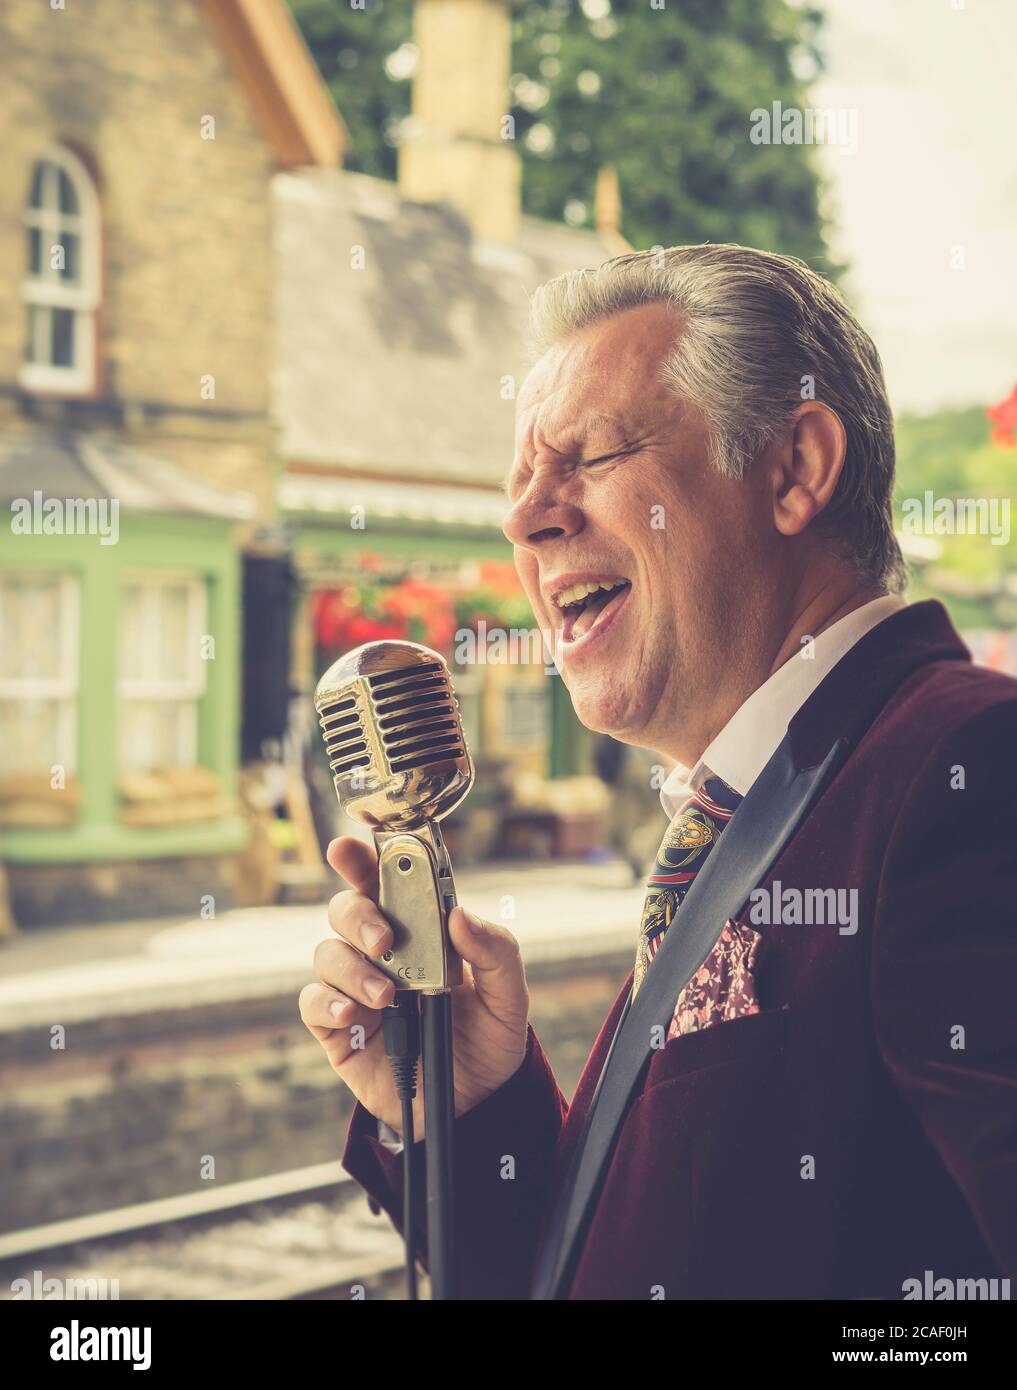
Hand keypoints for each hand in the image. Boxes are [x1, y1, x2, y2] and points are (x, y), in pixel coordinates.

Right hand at [299, 836, 529, 1136]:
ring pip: (326, 953)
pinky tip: (353, 1014)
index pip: (385, 881)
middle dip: (358, 914)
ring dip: (352, 968)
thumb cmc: (489, 1040)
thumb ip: (496, 951)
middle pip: (345, 909)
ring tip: (386, 996)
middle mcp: (382, 953)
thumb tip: (460, 916)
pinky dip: (326, 1002)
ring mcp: (355, 989)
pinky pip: (311, 1003)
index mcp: (420, 931)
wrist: (476, 1106)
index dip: (362, 858)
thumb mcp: (509, 995)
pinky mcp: (338, 1029)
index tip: (349, 846)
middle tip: (385, 940)